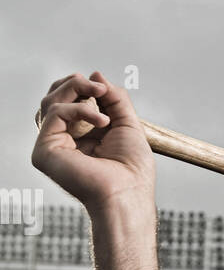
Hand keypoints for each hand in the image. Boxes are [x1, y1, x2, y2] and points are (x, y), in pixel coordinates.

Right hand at [32, 71, 154, 214]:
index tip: (104, 88)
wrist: (128, 195)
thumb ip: (113, 98)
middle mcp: (62, 142)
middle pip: (53, 97)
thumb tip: (95, 74)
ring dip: (76, 88)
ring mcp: (51, 147)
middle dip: (76, 83)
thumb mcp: (127, 123)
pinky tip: (101, 120)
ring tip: (100, 94)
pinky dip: (80, 108)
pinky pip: (55, 113)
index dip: (83, 87)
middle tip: (100, 87)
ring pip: (50, 101)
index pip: (68, 101)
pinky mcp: (44, 151)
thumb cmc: (133, 171)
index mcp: (79, 137)